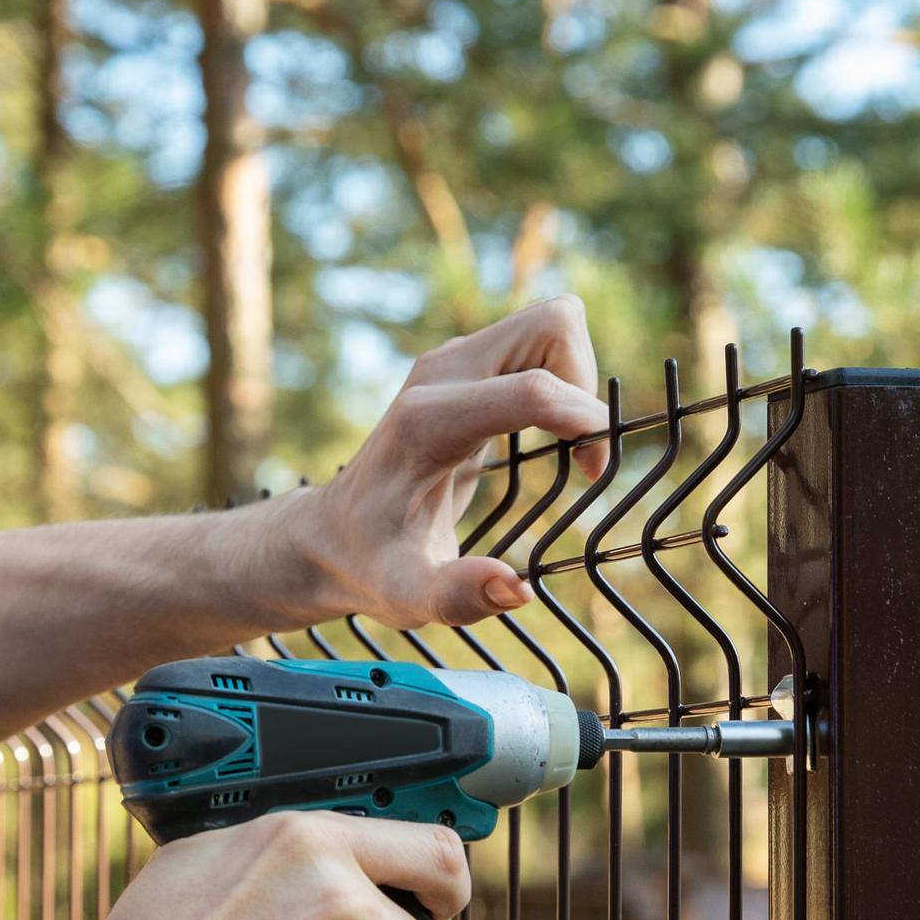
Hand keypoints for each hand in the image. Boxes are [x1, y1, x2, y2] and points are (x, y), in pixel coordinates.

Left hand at [289, 296, 611, 627]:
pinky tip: (550, 435)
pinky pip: (539, 344)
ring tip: (568, 444)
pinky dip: (562, 379)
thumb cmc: (369, 563)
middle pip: (553, 324)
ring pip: (551, 325)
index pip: (534, 389)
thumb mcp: (406, 595)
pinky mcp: (464, 366)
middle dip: (586, 383)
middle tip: (580, 450)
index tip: (591, 473)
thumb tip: (517, 589)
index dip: (585, 423)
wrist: (328, 532)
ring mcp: (452, 362)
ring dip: (578, 379)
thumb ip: (456, 595)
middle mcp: (441, 374)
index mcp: (430, 422)